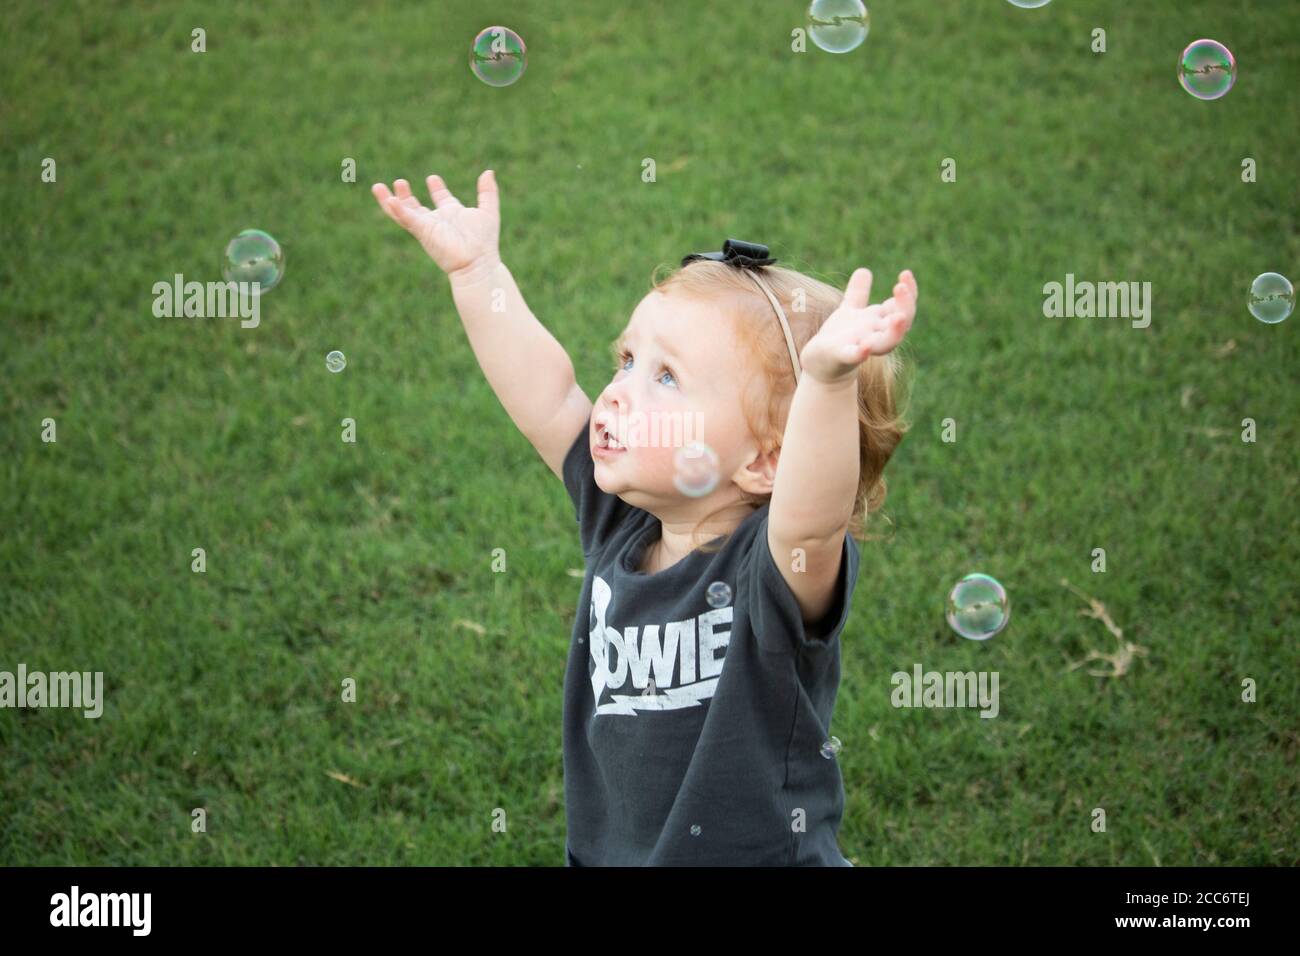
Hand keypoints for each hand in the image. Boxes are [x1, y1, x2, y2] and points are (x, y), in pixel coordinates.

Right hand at [371, 170, 500, 280]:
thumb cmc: (484, 242)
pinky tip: (389, 200)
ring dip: (389, 201)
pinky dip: (396, 209)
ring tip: (378, 187)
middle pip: (415, 206)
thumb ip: (488, 192)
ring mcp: (428, 227)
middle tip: (399, 182)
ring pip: (403, 213)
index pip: (441, 199)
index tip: (432, 178)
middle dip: (405, 195)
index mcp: (453, 214)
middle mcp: (438, 221)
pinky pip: (406, 219)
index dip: (437, 188)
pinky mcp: (423, 231)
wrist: (478, 263)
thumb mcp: (488, 211)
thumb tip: (488, 172)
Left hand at [799, 268, 916, 385]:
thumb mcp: (848, 312)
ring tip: (899, 317)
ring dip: (895, 331)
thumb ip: (857, 294)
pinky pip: (855, 356)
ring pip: (886, 343)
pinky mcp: (843, 357)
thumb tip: (864, 270)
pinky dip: (861, 352)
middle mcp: (876, 335)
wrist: (819, 364)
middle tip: (900, 286)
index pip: (902, 307)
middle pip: (901, 323)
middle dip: (906, 306)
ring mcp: (862, 347)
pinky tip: (865, 346)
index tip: (905, 273)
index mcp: (879, 322)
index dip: (909, 292)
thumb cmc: (839, 338)